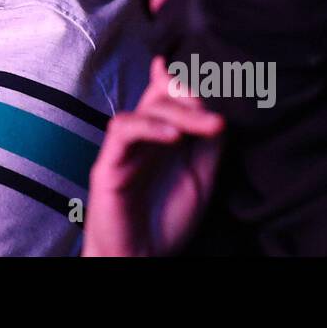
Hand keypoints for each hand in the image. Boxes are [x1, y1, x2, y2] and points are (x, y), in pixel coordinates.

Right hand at [83, 56, 223, 256]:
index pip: (163, 96)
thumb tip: (214, 108)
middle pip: (158, 98)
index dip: (177, 77)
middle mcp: (138, 139)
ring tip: (208, 127)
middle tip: (218, 121)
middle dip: (190, 99)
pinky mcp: (108, 165)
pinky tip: (174, 136)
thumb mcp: (201, 178)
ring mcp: (121, 150)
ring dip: (178, 113)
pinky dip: (149, 127)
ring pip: (144, 112)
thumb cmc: (167, 221)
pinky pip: (123, 132)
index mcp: (158, 138)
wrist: (143, 258)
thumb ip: (207, 144)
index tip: (204, 68)